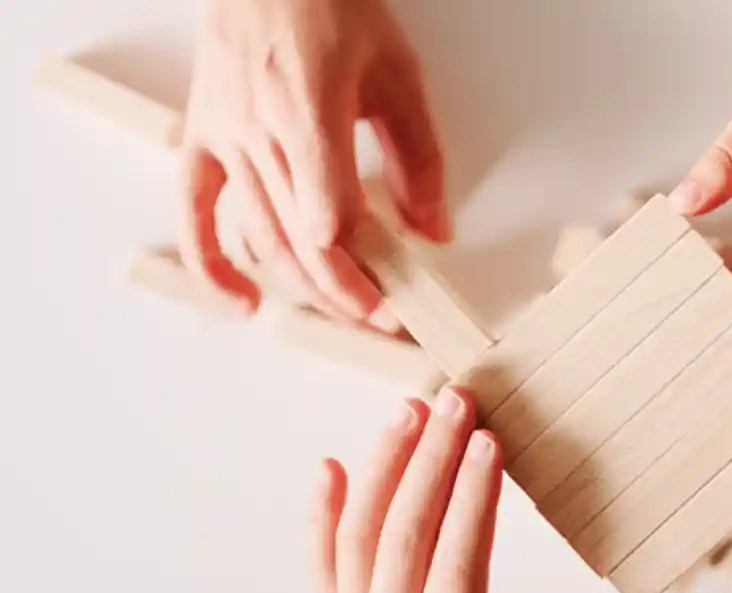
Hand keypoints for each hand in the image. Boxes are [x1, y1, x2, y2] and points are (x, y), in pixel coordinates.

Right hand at [183, 0, 447, 318]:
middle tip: (385, 319)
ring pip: (260, 236)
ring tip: (346, 310)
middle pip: (299, 242)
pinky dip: (211, 265)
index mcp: (307, 114)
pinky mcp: (202, 136)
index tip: (396, 305)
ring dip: (303, 287)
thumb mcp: (398, 75)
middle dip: (345, 294)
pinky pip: (194, 212)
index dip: (363, 275)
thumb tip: (434, 228)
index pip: (330, 220)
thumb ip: (418, 157)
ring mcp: (224, 138)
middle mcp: (257, 133)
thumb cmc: (330, 7)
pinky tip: (242, 302)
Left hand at [313, 389, 644, 592]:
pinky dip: (320, 513)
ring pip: (359, 536)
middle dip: (432, 459)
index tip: (488, 441)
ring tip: (408, 413)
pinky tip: (329, 465)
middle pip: (406, 532)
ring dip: (383, 467)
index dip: (474, 496)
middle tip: (456, 402)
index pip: (458, 560)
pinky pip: (321, 565)